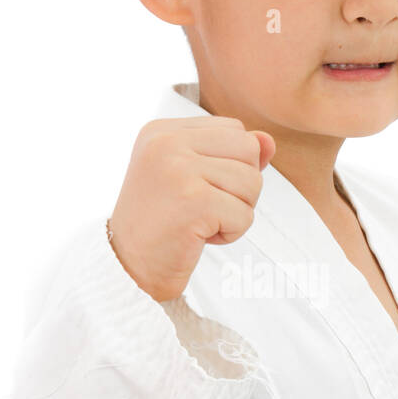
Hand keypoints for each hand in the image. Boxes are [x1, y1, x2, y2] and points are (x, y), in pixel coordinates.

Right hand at [110, 115, 276, 302]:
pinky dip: (231, 233)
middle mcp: (166, 142)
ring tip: (201, 222)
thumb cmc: (161, 225)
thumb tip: (268, 140)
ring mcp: (179, 170)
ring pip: (252, 182)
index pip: (233, 130)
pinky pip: (245, 215)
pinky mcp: (194, 201)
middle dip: (241, 186)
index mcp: (162, 131)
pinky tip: (200, 237)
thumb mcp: (193, 178)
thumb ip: (230, 155)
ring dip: (236, 211)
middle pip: (248, 149)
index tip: (196, 190)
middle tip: (206, 208)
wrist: (128, 268)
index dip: (231, 165)